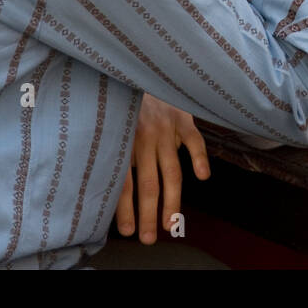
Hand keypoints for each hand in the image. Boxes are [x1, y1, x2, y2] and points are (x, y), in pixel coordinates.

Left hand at [115, 93, 209, 243]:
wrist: (139, 69)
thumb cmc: (123, 105)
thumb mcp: (112, 126)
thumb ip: (115, 154)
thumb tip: (105, 192)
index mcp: (123, 142)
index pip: (125, 183)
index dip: (125, 209)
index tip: (127, 232)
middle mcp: (143, 137)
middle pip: (148, 183)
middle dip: (148, 214)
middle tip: (148, 238)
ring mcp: (165, 128)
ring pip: (172, 171)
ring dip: (172, 200)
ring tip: (171, 224)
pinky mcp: (184, 118)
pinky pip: (194, 140)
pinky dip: (199, 157)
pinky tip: (202, 177)